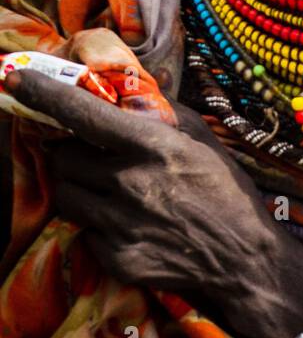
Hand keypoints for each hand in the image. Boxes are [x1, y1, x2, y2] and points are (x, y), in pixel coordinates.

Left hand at [3, 68, 302, 337]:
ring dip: (79, 188)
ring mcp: (119, 224)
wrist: (244, 260)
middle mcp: (129, 183)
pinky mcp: (116, 259)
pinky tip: (128, 225)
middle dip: (70, 152)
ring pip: (66, 196)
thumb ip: (161, 115)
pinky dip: (98, 227)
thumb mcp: (201, 140)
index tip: (15, 77)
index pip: (81, 113)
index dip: (42, 92)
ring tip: (110, 191)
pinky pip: (85, 234)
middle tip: (91, 155)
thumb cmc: (227, 191)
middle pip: (63, 158)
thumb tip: (127, 92)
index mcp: (151, 145)